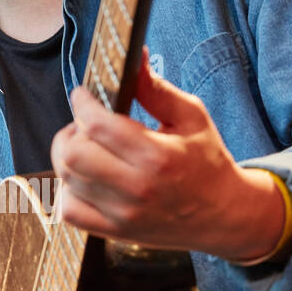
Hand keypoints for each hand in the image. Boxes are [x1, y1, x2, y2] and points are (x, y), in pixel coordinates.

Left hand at [50, 46, 284, 260]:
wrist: (225, 215)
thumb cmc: (208, 162)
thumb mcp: (191, 117)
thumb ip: (156, 89)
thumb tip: (135, 57)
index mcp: (157, 156)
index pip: (96, 126)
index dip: (82, 104)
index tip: (84, 97)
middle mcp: (137, 189)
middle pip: (73, 155)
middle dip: (71, 131)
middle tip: (85, 126)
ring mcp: (123, 215)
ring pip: (67, 182)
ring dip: (68, 158)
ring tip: (87, 150)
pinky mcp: (115, 232)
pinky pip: (70, 212)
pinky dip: (68, 191)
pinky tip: (85, 179)